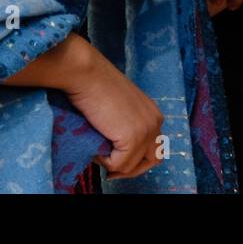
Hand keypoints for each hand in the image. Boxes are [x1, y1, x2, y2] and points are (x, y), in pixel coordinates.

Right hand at [64, 51, 163, 180]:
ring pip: (134, 166)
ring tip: (98, 154)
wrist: (87, 74)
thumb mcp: (118, 107)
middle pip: (153, 160)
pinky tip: (95, 148)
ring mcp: (146, 130)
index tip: (116, 163)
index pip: (154, 147)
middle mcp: (155, 121)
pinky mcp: (133, 137)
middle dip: (131, 169)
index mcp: (153, 113)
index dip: (136, 159)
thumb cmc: (94, 86)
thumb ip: (124, 125)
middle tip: (110, 170)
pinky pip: (119, 165)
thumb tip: (116, 151)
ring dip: (115, 166)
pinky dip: (104, 162)